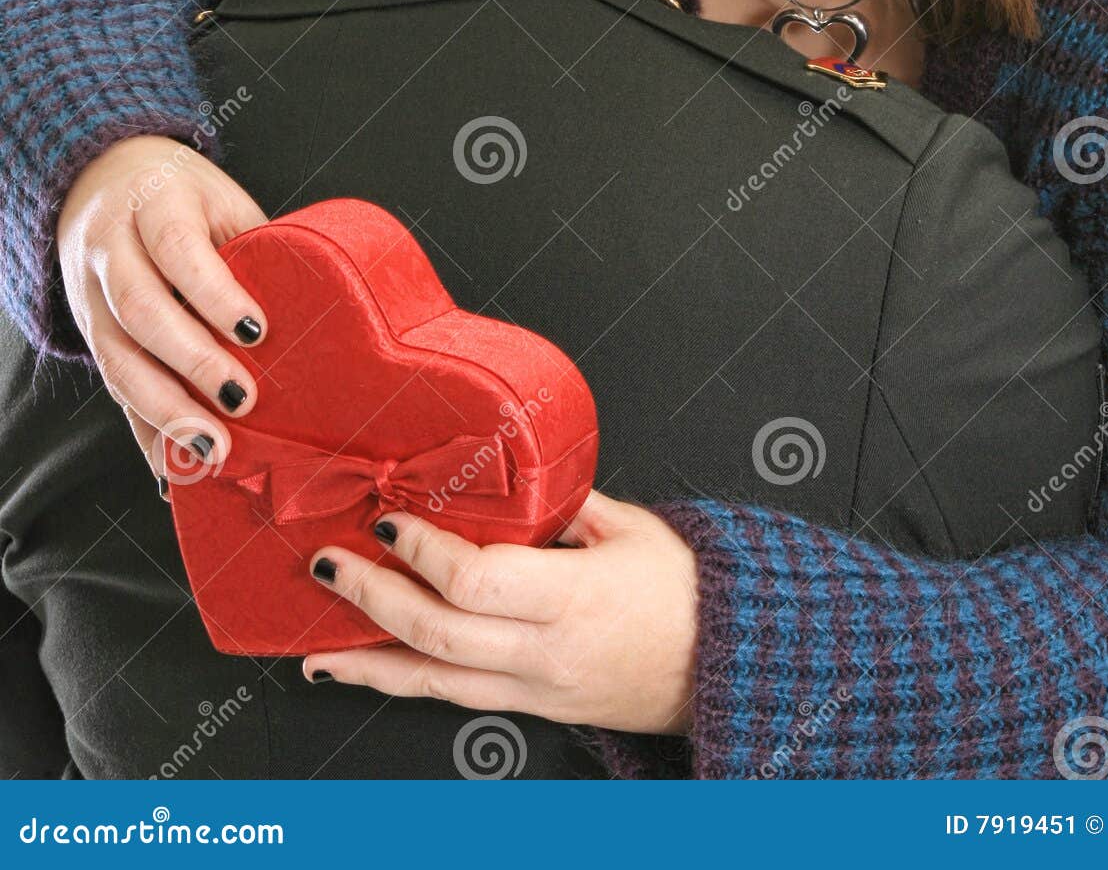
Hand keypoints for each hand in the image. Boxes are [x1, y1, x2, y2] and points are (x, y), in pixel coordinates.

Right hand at [56, 136, 268, 489]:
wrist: (100, 178)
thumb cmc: (180, 194)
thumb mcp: (220, 200)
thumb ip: (255, 245)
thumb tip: (313, 306)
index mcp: (153, 203)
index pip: (177, 246)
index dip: (214, 292)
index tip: (256, 332)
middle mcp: (110, 248)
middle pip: (141, 309)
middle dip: (191, 362)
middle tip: (241, 400)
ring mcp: (89, 293)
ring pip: (115, 357)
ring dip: (163, 410)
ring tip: (211, 447)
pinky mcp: (86, 331)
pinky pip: (110, 387)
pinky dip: (142, 429)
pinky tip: (172, 464)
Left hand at [302, 490, 698, 735]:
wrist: (722, 664)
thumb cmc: (685, 590)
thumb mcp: (630, 526)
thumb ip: (562, 501)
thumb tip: (505, 469)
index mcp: (573, 598)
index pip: (478, 581)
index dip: (424, 551)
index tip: (389, 519)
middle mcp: (545, 652)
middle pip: (439, 635)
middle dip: (372, 599)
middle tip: (327, 563)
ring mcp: (535, 689)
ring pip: (434, 682)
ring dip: (369, 660)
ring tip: (317, 645)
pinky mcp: (531, 707)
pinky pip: (454, 698)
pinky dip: (402, 684)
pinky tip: (365, 671)